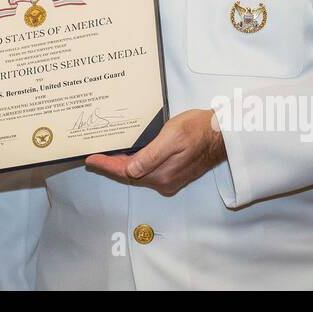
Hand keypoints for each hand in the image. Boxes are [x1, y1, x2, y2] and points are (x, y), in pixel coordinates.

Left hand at [85, 108, 226, 196]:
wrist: (221, 133)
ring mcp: (169, 179)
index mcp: (161, 174)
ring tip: (107, 155)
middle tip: (94, 157)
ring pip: (138, 173)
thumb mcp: (172, 136)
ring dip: (122, 165)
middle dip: (111, 166)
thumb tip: (131, 170)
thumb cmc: (198, 130)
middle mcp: (164, 181)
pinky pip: (148, 171)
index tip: (90, 159)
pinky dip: (135, 164)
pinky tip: (129, 155)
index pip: (125, 172)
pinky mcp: (174, 173)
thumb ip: (151, 155)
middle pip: (130, 175)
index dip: (106, 165)